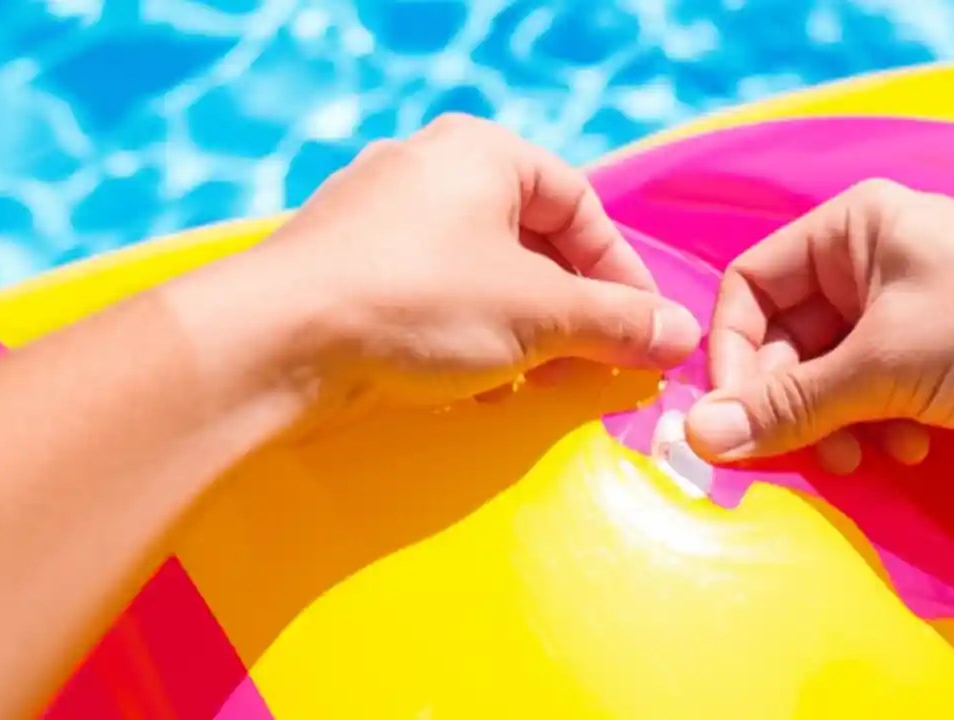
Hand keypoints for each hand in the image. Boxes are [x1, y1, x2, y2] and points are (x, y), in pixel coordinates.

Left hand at [243, 114, 699, 406]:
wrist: (272, 345)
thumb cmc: (418, 304)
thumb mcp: (538, 314)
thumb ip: (617, 323)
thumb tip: (681, 338)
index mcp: (481, 152)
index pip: (580, 206)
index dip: (621, 273)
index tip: (644, 332)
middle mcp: (426, 168)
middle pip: (530, 240)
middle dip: (569, 310)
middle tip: (594, 364)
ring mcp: (375, 216)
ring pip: (478, 273)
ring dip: (519, 331)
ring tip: (533, 381)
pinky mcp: (342, 267)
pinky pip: (428, 295)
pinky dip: (462, 337)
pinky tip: (468, 388)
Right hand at [685, 179, 953, 472]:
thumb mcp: (886, 363)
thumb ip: (790, 405)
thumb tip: (697, 438)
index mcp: (851, 231)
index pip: (750, 288)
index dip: (735, 355)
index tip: (736, 418)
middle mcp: (869, 267)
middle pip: (787, 342)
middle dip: (794, 402)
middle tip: (811, 452)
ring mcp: (903, 318)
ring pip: (826, 379)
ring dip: (836, 425)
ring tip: (867, 454)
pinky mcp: (933, 365)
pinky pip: (871, 400)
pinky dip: (877, 429)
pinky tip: (913, 449)